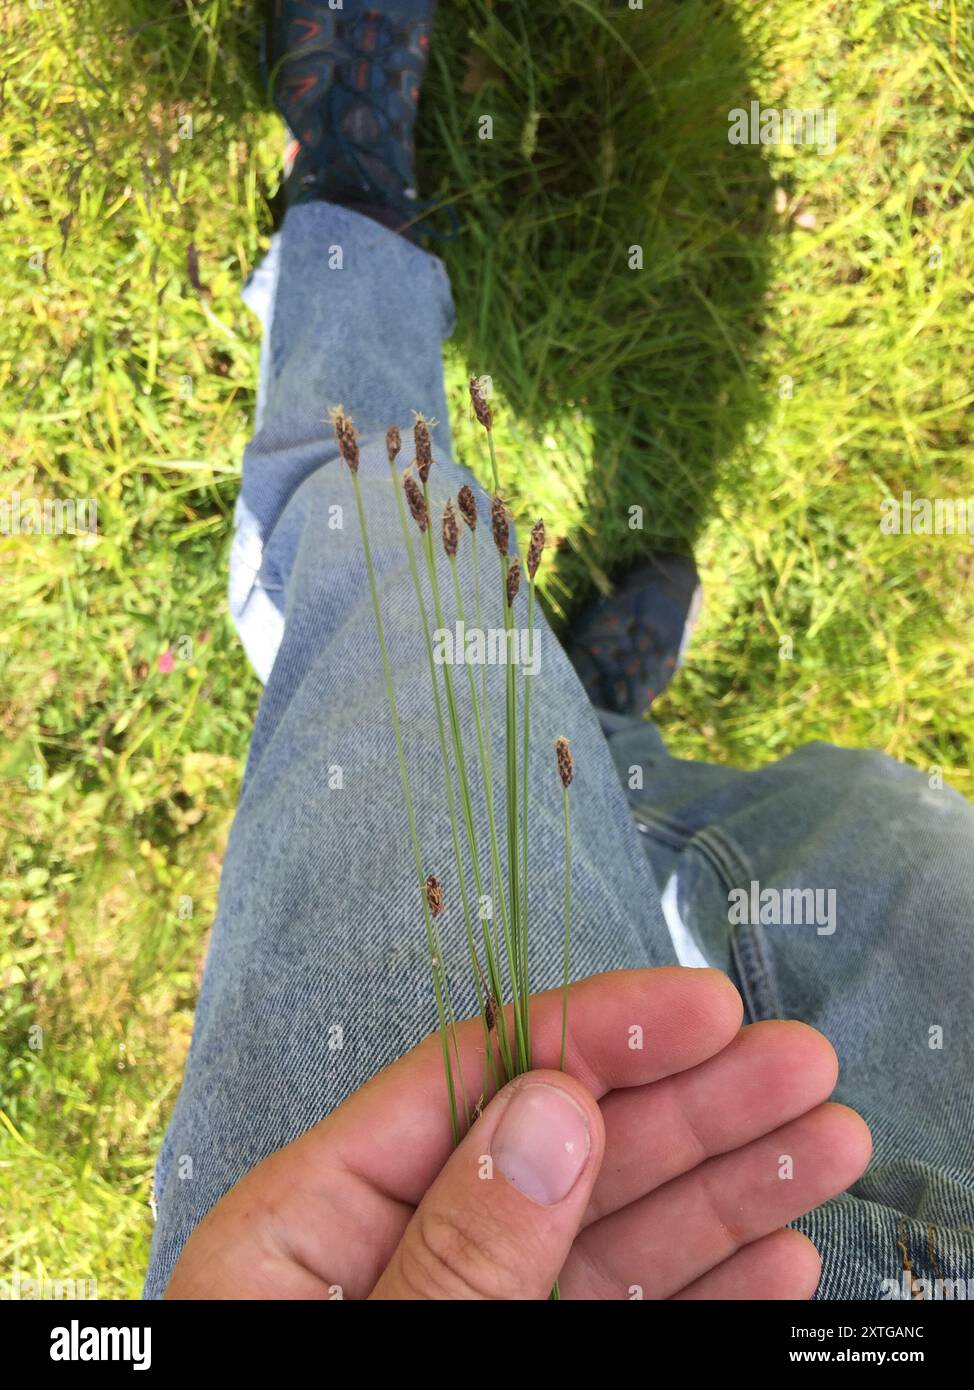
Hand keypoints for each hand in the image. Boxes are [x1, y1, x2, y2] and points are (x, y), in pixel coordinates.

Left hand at [164, 967, 869, 1299]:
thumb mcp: (374, 1361)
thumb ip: (456, 1249)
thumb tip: (552, 1107)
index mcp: (311, 1227)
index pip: (468, 1087)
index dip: (595, 1035)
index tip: (703, 1009)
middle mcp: (401, 1261)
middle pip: (563, 1153)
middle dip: (689, 1107)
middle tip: (803, 1067)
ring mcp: (472, 1328)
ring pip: (612, 1238)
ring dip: (724, 1190)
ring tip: (825, 1144)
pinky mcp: (533, 1383)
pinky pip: (627, 1327)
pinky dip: (706, 1293)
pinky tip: (775, 1260)